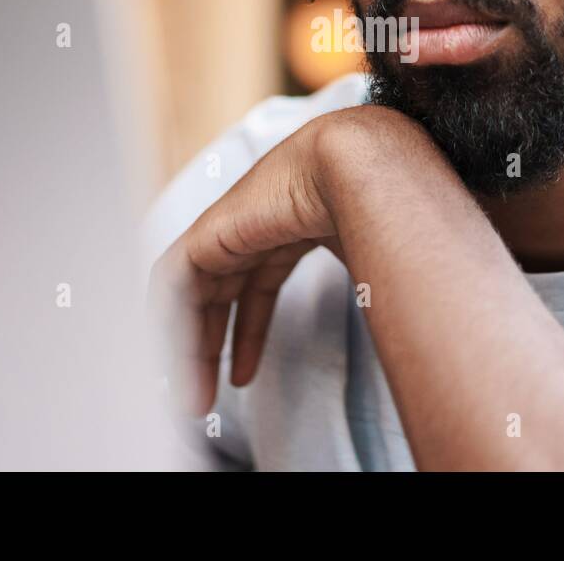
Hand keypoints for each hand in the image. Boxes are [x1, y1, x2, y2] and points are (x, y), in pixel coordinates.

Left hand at [149, 104, 426, 416]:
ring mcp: (229, 227)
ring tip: (194, 396)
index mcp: (290, 226)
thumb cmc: (382, 204)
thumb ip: (367, 292)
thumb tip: (394, 335)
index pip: (255, 287)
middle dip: (211, 349)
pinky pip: (173, 282)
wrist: (361, 165)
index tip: (244, 376)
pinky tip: (178, 356)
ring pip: (193, 294)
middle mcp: (254, 226)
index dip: (248, 335)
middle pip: (221, 295)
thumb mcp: (369, 261)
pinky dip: (170, 320)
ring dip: (191, 348)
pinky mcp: (210, 232)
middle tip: (206, 398)